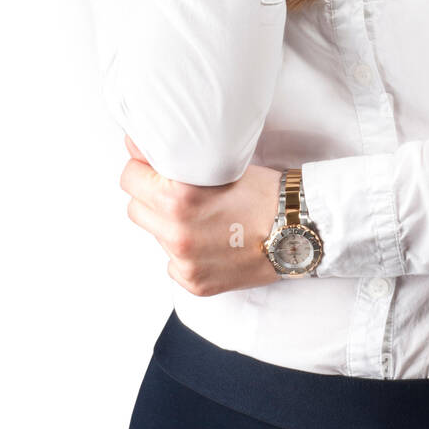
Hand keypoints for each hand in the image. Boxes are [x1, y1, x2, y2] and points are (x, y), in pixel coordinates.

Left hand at [120, 135, 281, 294]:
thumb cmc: (266, 194)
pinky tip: (212, 241)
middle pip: (135, 208)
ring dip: (168, 225)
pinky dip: (186, 253)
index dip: (141, 168)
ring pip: (155, 235)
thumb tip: (140, 146)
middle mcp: (177, 232)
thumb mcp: (221, 163)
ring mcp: (184, 262)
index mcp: (179, 198)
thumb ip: (179, 160)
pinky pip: (173, 263)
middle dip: (151, 197)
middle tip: (179, 193)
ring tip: (203, 218)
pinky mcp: (194, 283)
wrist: (298, 230)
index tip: (150, 168)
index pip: (129, 177)